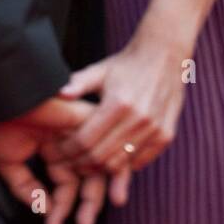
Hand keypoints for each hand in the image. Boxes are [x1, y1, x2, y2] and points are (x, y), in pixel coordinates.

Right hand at [0, 96, 119, 223]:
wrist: (0, 98)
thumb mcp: (8, 164)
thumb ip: (25, 188)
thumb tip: (43, 210)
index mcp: (52, 150)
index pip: (66, 183)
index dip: (60, 207)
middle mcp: (69, 142)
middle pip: (87, 178)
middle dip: (86, 205)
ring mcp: (80, 132)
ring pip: (100, 167)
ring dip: (96, 196)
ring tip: (86, 220)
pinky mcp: (90, 122)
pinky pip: (111, 148)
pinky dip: (112, 171)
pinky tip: (100, 193)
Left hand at [48, 32, 188, 174]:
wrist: (164, 55)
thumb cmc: (126, 64)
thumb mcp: (100, 70)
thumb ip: (78, 83)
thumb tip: (59, 94)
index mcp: (118, 103)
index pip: (86, 140)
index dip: (68, 150)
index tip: (58, 151)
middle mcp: (138, 118)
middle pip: (101, 157)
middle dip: (80, 163)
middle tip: (68, 163)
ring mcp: (154, 129)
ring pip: (120, 163)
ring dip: (100, 168)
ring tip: (85, 163)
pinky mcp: (166, 135)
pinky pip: (140, 161)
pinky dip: (124, 165)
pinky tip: (110, 159)